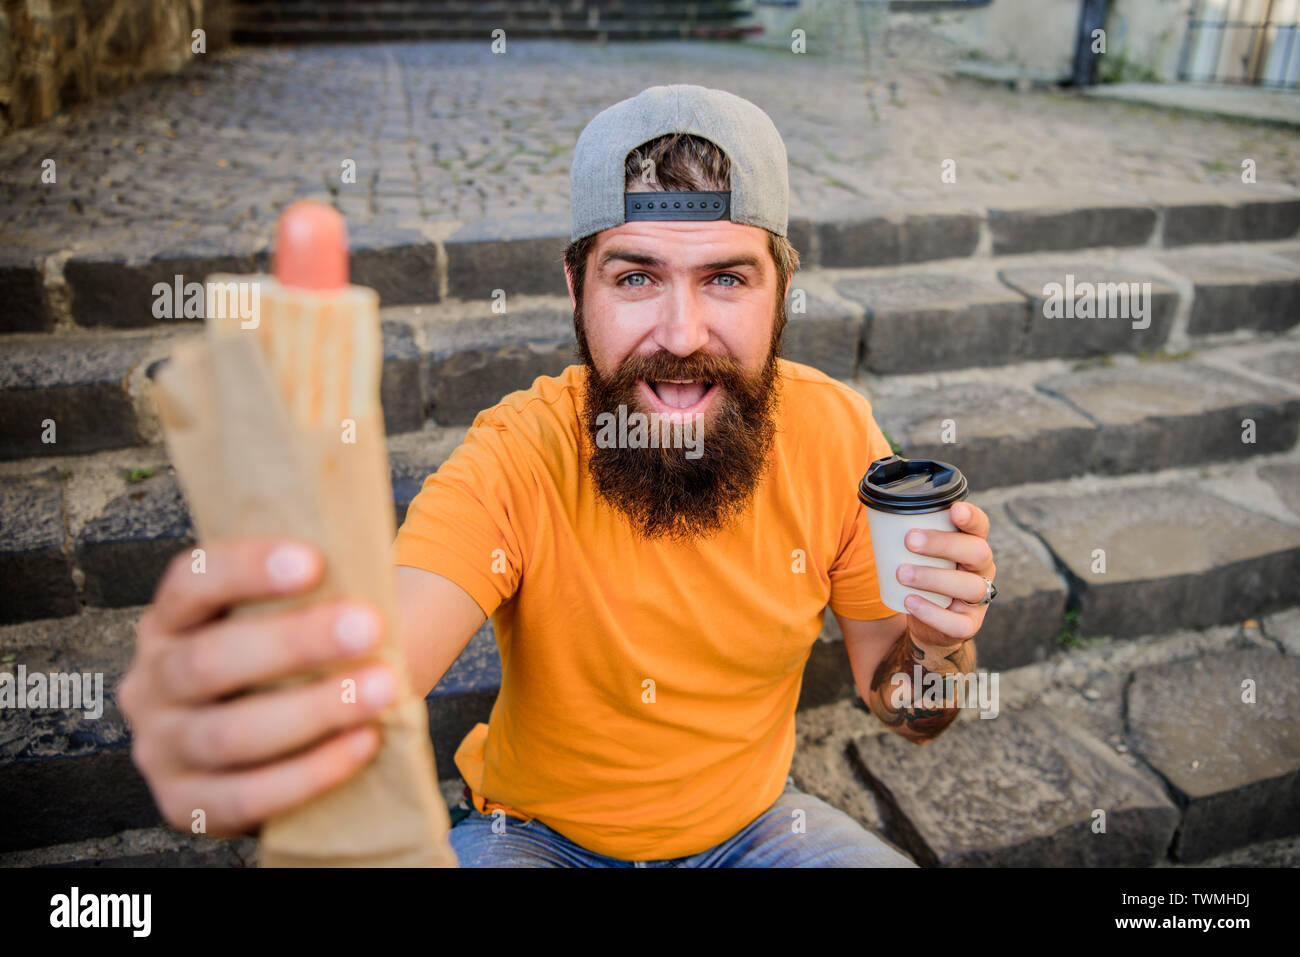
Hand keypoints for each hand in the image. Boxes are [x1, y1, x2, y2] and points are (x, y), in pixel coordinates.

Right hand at [116, 538, 395, 837]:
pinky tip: (363, 743)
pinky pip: (243, 797)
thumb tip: (367, 572)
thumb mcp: (285, 620)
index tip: (315, 561)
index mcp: (170, 621)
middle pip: (209, 660)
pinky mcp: (185, 805)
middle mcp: (151, 682)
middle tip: (369, 627)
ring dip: (312, 710)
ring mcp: (162, 748)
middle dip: (294, 643)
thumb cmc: (294, 662)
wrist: (284, 737)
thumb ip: (309, 597)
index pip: (191, 582)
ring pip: (227, 734)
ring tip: (382, 688)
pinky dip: (309, 773)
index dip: (247, 569)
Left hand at [896, 502, 995, 649]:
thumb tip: (876, 510)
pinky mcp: (969, 624)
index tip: (955, 510)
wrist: (926, 622)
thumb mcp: (920, 553)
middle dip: (943, 544)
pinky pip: (958, 623)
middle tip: (910, 540)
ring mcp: (979, 598)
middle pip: (977, 552)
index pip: (980, 526)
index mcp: (971, 545)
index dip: (972, 517)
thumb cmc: (923, 576)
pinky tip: (911, 601)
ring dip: (933, 577)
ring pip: (969, 586)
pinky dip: (932, 612)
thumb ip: (908, 532)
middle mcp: (982, 569)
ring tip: (902, 574)